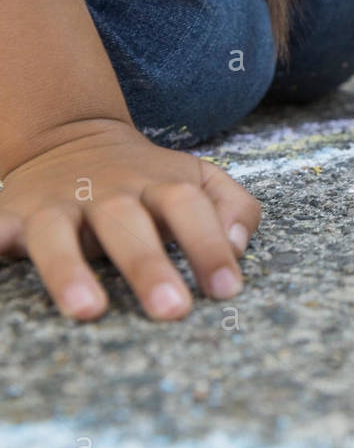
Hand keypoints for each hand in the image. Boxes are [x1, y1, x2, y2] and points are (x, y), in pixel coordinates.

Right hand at [0, 119, 259, 320]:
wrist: (72, 137)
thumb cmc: (150, 179)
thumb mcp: (200, 179)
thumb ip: (233, 207)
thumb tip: (237, 245)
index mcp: (159, 184)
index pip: (189, 209)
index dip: (209, 246)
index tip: (226, 291)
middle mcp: (107, 192)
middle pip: (128, 223)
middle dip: (149, 266)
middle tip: (173, 311)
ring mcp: (56, 204)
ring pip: (57, 232)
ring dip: (69, 269)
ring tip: (88, 310)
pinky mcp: (11, 216)